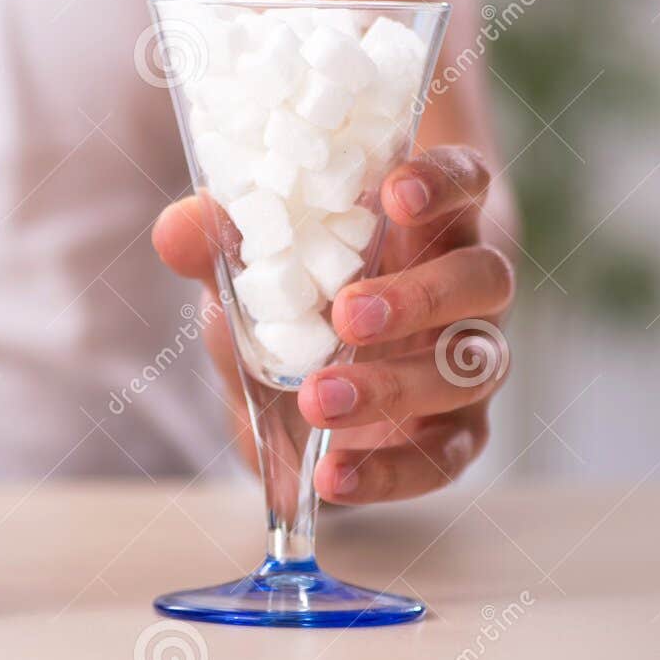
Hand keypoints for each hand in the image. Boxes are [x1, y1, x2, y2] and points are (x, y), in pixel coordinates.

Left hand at [152, 145, 512, 503]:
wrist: (298, 390)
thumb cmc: (294, 295)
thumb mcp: (251, 266)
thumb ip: (219, 242)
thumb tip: (177, 230)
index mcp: (427, 225)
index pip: (463, 184)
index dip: (442, 183)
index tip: (396, 193)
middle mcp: (464, 288)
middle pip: (482, 278)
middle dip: (418, 296)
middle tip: (347, 314)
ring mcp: (468, 361)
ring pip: (472, 368)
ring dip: (396, 384)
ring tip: (318, 398)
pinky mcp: (456, 432)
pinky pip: (447, 456)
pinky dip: (393, 471)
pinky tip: (334, 477)